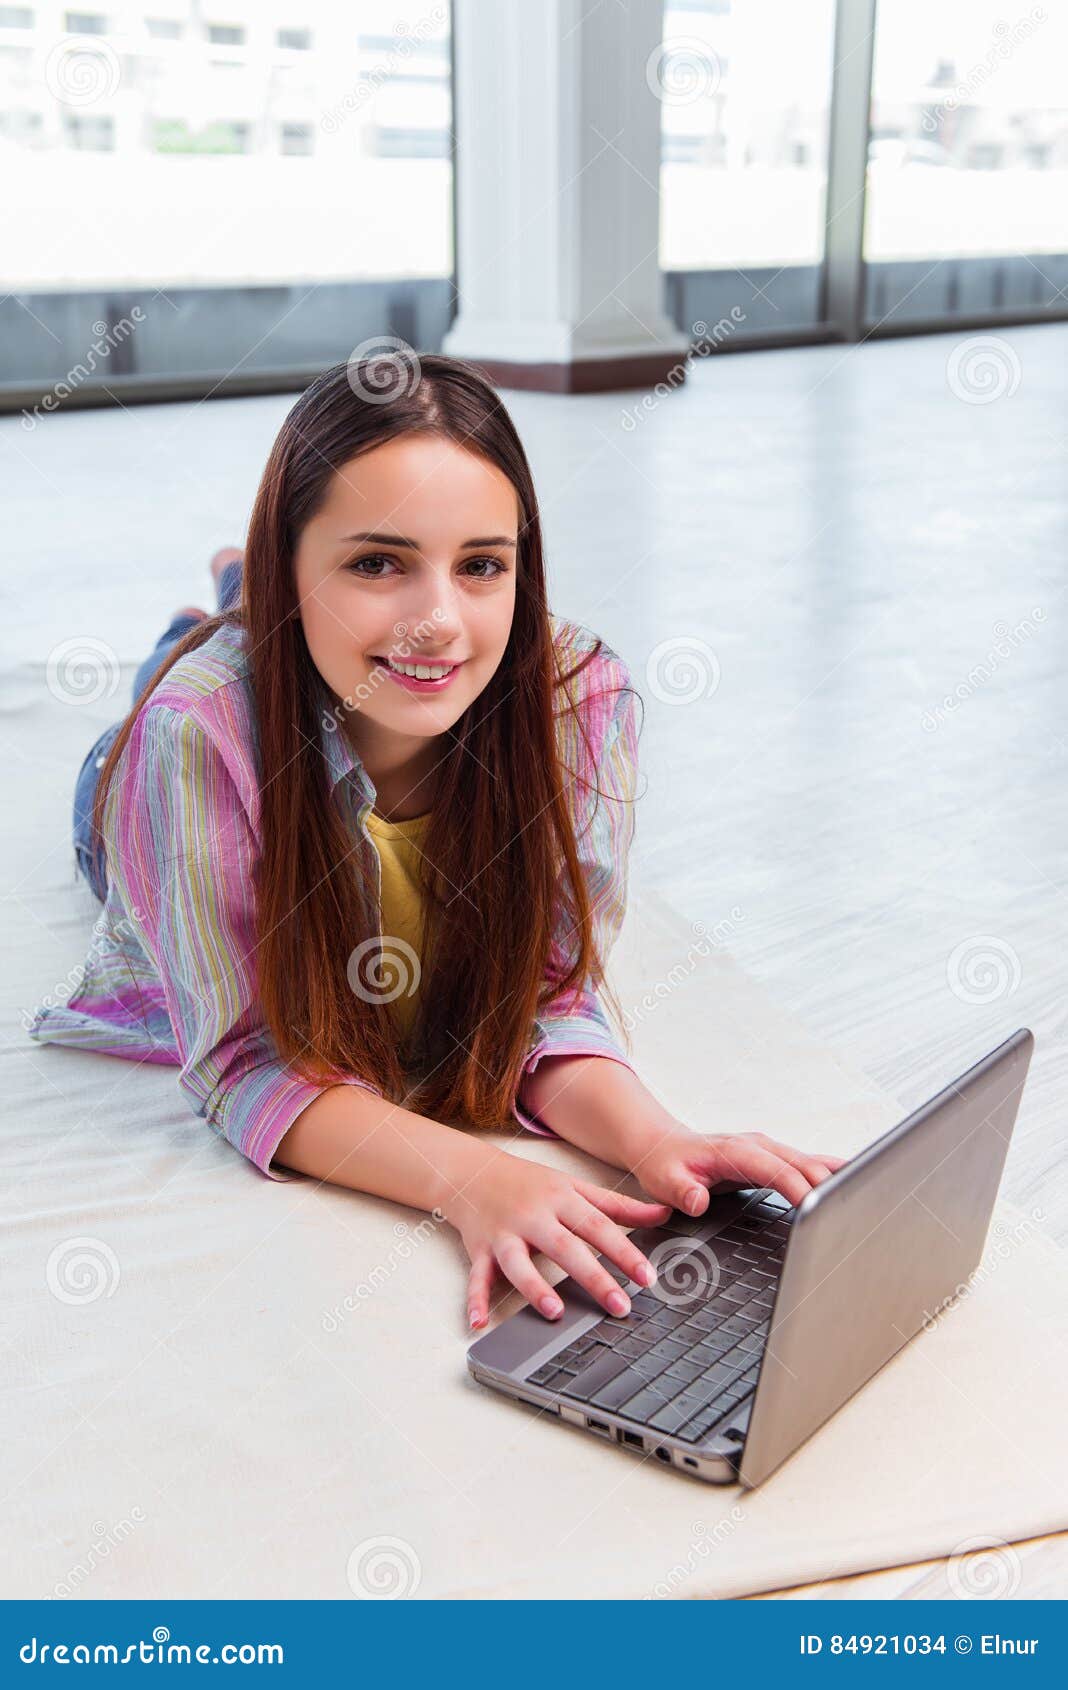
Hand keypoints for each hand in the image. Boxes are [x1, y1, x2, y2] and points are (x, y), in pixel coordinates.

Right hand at [443, 1148, 673, 1329]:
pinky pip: (476, 1276)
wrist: (472, 1172)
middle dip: (593, 1277)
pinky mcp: (479, 1249)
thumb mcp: (575, 1187)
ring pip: (518, 1262)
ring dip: (534, 1287)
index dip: (624, 1252)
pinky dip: (475, 1300)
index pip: (598, 1226)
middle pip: (564, 1247)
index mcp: (560, 1199)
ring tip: (555, 1312)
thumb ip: (618, 1205)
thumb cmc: (530, 1183)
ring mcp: (504, 1233)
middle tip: (620, 1305)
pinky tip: (479, 1322)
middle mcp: (533, 1215)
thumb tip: (663, 1213)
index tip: (647, 1277)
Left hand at [629, 1125, 848, 1215]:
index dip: (800, 1189)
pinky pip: (809, 1162)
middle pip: (804, 1165)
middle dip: (830, 1187)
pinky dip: (833, 1172)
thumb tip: (698, 1200)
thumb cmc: (665, 1164)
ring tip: (871, 1198)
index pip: (777, 1170)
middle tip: (854, 1217)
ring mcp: (769, 1150)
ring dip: (838, 1179)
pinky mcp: (773, 1158)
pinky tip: (856, 1182)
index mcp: (737, 1151)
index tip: (818, 1210)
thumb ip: (681, 1191)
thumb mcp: (664, 1180)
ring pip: (812, 1162)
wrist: (662, 1145)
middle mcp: (758, 1145)